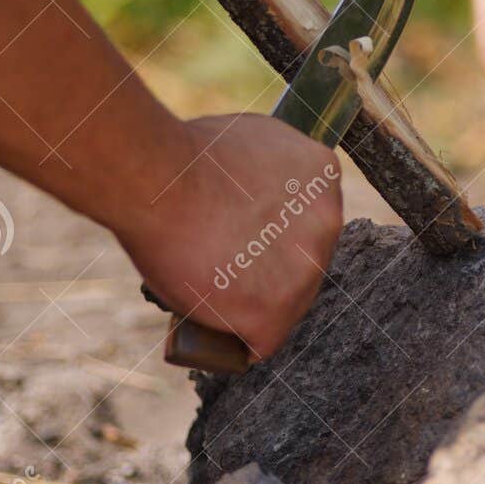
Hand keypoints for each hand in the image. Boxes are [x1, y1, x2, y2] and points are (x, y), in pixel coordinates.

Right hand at [119, 114, 344, 361]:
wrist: (157, 180)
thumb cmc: (184, 156)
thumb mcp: (251, 140)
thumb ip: (272, 170)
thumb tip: (264, 187)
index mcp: (324, 177)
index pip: (310, 222)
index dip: (276, 237)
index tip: (247, 241)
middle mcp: (327, 223)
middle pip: (304, 265)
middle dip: (269, 271)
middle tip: (225, 270)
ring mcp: (305, 270)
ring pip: (285, 306)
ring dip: (252, 307)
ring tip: (212, 296)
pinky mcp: (274, 311)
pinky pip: (261, 342)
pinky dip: (237, 341)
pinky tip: (216, 334)